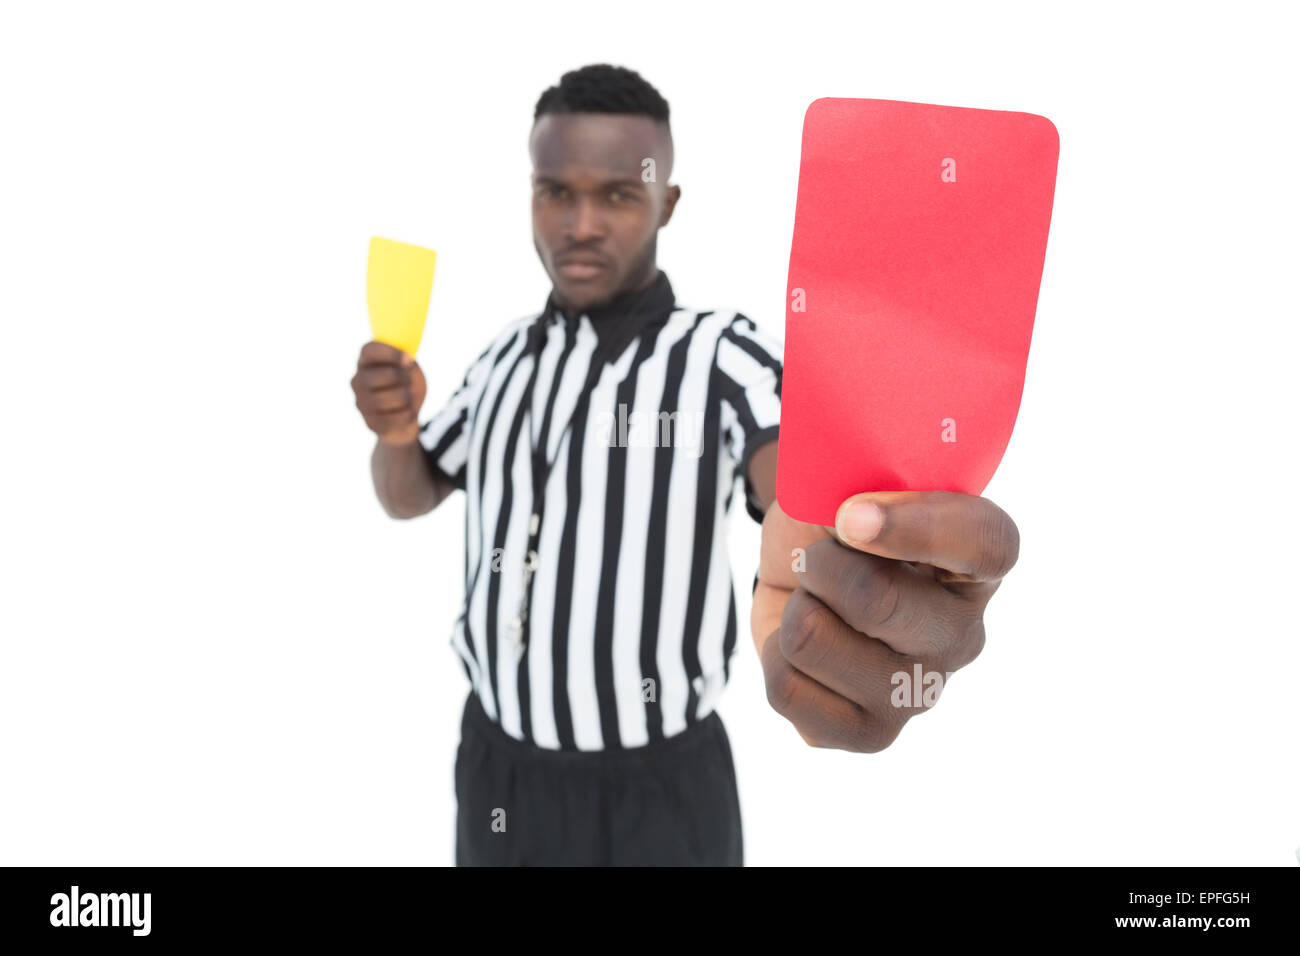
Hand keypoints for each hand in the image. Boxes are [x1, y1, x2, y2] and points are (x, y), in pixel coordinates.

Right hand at [352, 341, 427, 444]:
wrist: (407, 415)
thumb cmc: (407, 385)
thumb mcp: (410, 369)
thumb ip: (407, 362)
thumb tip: (406, 362)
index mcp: (365, 361)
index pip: (369, 350)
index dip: (390, 353)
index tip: (408, 359)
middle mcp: (358, 381)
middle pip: (384, 375)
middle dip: (404, 378)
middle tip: (409, 381)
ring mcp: (361, 402)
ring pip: (392, 398)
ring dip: (408, 397)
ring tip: (408, 398)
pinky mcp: (370, 422)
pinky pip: (396, 418)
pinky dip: (409, 414)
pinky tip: (407, 412)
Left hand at [752, 491, 1018, 751]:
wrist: (804, 571)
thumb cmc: (839, 523)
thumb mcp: (852, 481)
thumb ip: (865, 488)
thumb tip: (854, 525)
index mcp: (978, 564)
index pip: (986, 544)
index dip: (916, 526)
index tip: (851, 514)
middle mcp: (962, 636)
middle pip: (875, 600)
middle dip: (820, 564)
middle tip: (821, 556)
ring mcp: (919, 693)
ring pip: (812, 639)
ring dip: (795, 606)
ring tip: (816, 603)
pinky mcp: (869, 734)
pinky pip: (786, 689)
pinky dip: (773, 654)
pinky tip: (805, 650)